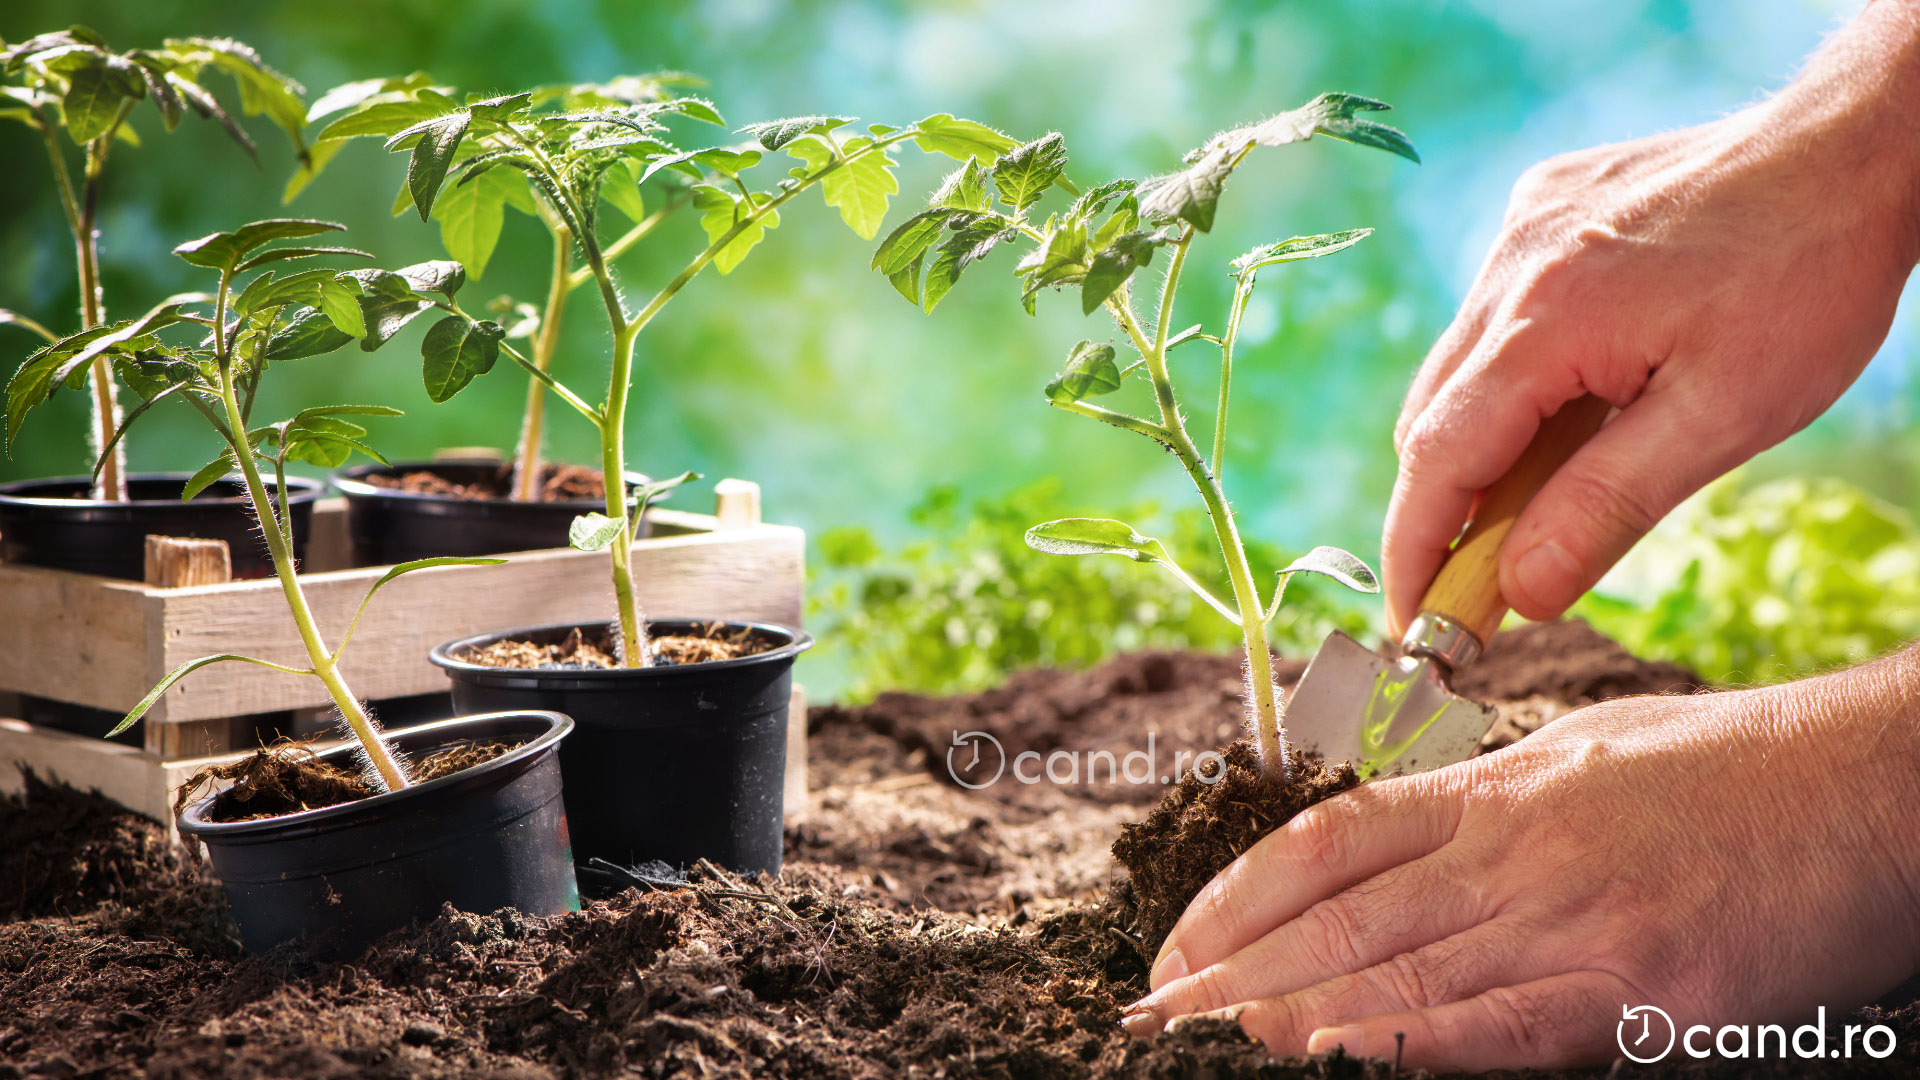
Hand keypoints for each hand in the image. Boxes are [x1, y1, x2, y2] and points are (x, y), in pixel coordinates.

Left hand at [1119, 650, 1919, 1070]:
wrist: (1869, 785)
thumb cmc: (1736, 768)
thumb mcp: (1588, 755)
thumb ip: (1491, 800)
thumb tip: (1410, 836)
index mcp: (1494, 791)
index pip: (1328, 842)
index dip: (1236, 893)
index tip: (1176, 939)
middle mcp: (1511, 848)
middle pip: (1338, 918)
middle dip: (1229, 969)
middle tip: (1147, 1012)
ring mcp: (1570, 916)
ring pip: (1396, 973)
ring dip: (1284, 1014)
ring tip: (1199, 1041)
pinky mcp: (1639, 987)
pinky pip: (1499, 1024)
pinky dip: (1406, 1045)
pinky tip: (1330, 1058)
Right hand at [1381, 2, 1919, 637]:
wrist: (1853, 144)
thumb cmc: (1805, 278)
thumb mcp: (1724, 417)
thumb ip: (1607, 507)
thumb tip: (1520, 594)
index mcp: (1543, 322)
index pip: (1437, 462)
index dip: (1414, 552)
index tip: (1411, 625)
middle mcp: (1508, 269)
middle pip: (1432, 419)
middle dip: (1444, 510)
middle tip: (1482, 585)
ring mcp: (1520, 232)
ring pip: (1460, 369)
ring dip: (1482, 443)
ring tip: (1543, 495)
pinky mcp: (1542, 209)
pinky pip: (1494, 314)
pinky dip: (1511, 377)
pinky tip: (1579, 392)